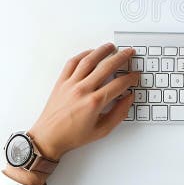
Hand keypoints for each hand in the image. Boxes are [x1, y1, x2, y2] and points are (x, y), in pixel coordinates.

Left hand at [5, 44, 137, 184]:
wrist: (48, 138)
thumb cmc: (73, 136)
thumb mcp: (102, 130)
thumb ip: (119, 113)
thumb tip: (128, 98)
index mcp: (94, 103)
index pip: (119, 84)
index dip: (131, 78)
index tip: (135, 75)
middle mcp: (82, 90)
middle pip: (106, 67)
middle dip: (121, 58)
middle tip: (129, 53)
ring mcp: (70, 84)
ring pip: (89, 60)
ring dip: (102, 51)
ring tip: (111, 47)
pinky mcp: (61, 82)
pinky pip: (72, 63)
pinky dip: (83, 55)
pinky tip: (91, 53)